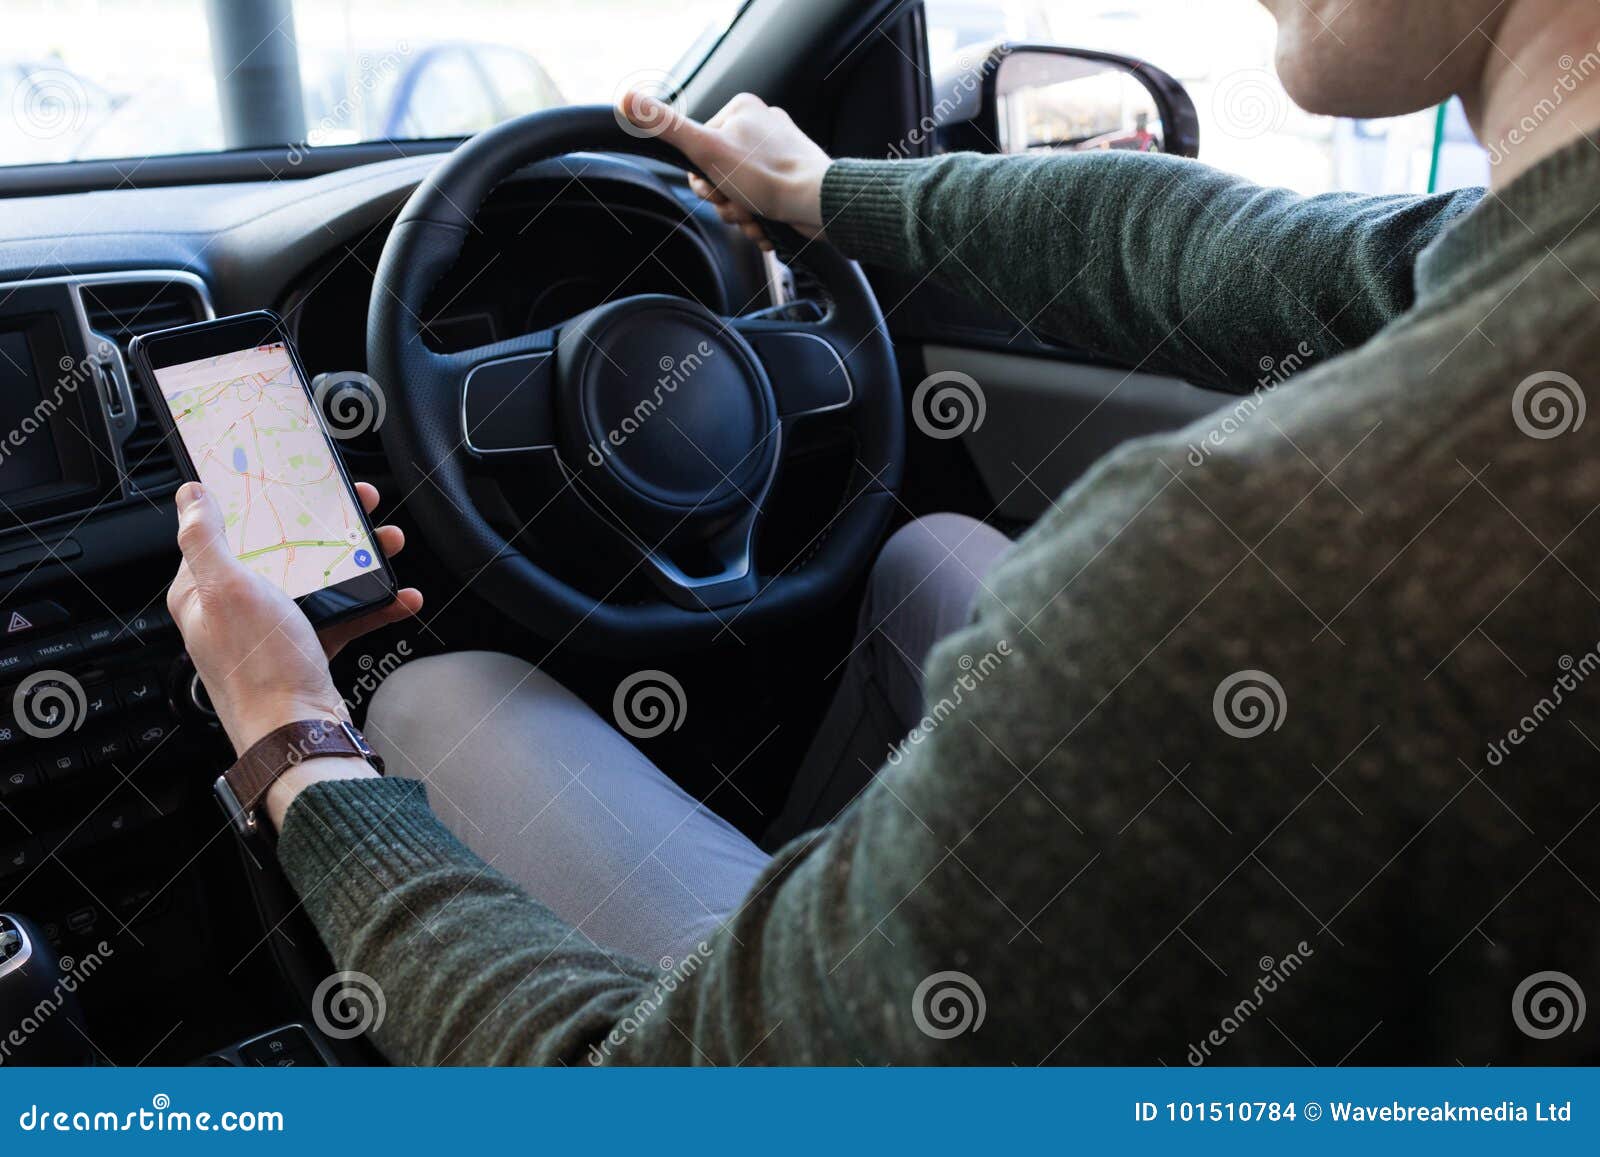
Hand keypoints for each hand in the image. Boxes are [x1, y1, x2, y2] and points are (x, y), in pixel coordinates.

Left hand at [166, 480, 422, 756]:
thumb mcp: (229, 590)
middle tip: (359, 508)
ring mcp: (274, 633)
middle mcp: (238, 611)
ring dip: (358, 563)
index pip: (230, 531)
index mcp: (206, 591)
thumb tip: (190, 496)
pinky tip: (398, 597)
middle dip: (326, 528)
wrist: (298, 734)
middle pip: (284, 552)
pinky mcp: (307, 652)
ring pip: (320, 581)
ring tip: (388, 545)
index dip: (264, 503)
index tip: (294, 482)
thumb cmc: (259, 669)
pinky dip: (373, 606)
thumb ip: (206, 540)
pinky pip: (344, 618)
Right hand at [619, 91, 832, 250]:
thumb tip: (625, 99)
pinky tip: (767, 226)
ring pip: (740, 192)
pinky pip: (762, 202)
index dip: (701, 179)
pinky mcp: (792, 179)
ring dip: (742, 215)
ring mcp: (779, 154)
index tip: (716, 188)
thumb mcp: (706, 149)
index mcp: (741, 110)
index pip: (699, 150)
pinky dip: (760, 220)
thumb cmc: (768, 176)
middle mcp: (761, 126)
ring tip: (756, 218)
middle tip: (738, 206)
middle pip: (718, 173)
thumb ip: (665, 126)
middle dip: (724, 201)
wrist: (819, 205)